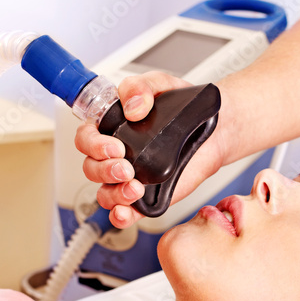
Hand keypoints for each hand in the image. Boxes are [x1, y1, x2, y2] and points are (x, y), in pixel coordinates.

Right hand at [74, 71, 226, 228]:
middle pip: (91, 168)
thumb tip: (133, 107)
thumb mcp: (161, 84)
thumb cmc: (183, 108)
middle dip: (105, 170)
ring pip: (104, 193)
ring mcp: (130, 178)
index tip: (115, 145)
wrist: (213, 129)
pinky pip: (126, 212)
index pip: (86, 138)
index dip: (93, 144)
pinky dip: (121, 216)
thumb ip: (140, 87)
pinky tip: (126, 212)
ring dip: (114, 193)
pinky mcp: (147, 197)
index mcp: (111, 128)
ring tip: (135, 187)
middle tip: (126, 166)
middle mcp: (116, 155)